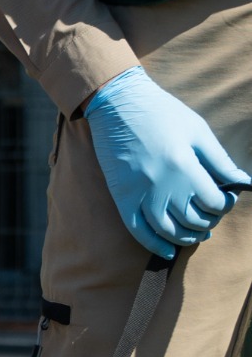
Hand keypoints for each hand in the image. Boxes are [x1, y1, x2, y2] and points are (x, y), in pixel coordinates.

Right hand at [84, 66, 249, 259]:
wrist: (118, 105)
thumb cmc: (162, 113)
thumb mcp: (197, 130)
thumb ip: (219, 159)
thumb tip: (243, 180)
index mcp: (184, 166)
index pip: (213, 202)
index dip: (225, 205)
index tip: (226, 199)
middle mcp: (163, 185)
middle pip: (192, 220)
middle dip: (208, 222)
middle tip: (211, 214)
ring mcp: (140, 194)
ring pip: (168, 231)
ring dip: (186, 238)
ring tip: (196, 234)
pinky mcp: (122, 199)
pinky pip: (139, 231)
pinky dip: (155, 245)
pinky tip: (168, 251)